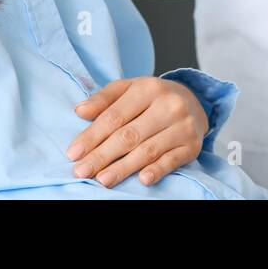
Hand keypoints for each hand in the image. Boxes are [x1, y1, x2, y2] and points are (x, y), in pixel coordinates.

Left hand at [65, 76, 206, 187]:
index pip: (114, 116)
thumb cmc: (152, 97)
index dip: (92, 135)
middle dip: (102, 155)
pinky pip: (172, 161)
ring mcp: (182, 126)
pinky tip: (142, 180)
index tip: (74, 153)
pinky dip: (157, 170)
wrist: (193, 101)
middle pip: (129, 135)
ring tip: (103, 179)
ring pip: (148, 150)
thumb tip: (80, 111)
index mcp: (148, 88)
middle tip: (82, 171)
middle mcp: (168, 105)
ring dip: (123, 167)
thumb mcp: (129, 88)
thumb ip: (104, 99)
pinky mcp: (192, 146)